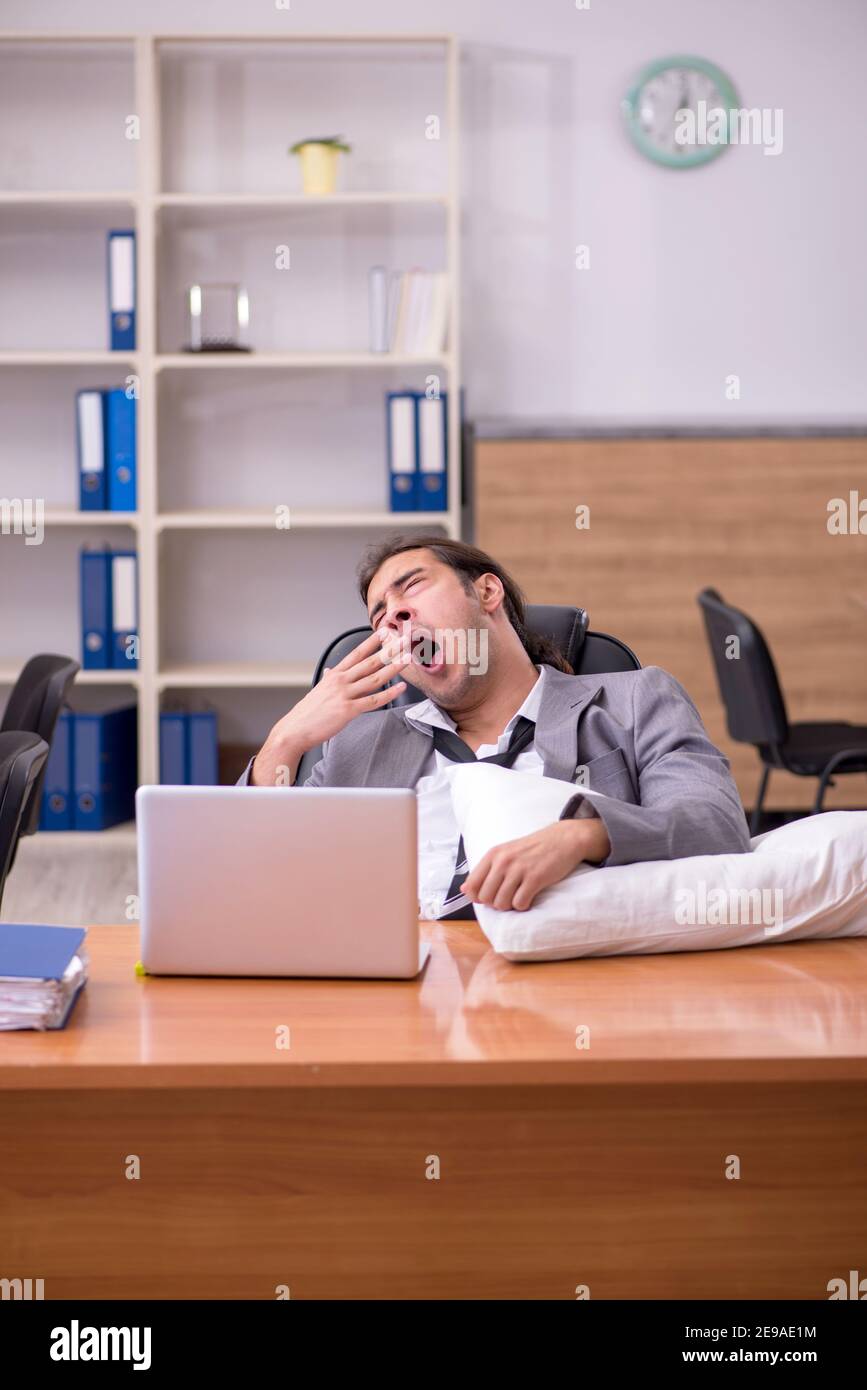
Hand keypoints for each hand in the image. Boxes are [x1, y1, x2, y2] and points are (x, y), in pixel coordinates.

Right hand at [251, 632, 410, 785]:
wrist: (295, 730)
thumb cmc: (307, 713)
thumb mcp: (318, 690)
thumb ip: (328, 679)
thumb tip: (330, 670)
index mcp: (334, 675)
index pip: (357, 654)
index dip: (372, 642)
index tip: (384, 632)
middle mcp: (340, 681)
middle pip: (369, 662)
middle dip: (388, 650)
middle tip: (403, 640)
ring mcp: (344, 694)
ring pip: (374, 678)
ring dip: (393, 667)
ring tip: (407, 659)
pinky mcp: (348, 710)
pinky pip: (373, 700)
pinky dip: (389, 694)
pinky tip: (400, 688)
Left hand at [462, 818, 609, 911]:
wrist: (562, 839)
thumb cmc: (533, 849)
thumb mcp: (505, 852)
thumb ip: (485, 870)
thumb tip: (464, 889)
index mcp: (493, 854)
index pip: (472, 885)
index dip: (478, 897)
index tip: (491, 896)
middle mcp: (503, 861)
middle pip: (486, 898)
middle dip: (495, 903)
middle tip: (508, 897)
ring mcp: (519, 869)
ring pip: (501, 903)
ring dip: (510, 906)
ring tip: (518, 897)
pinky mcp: (535, 878)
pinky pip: (520, 903)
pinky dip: (523, 906)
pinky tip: (529, 897)